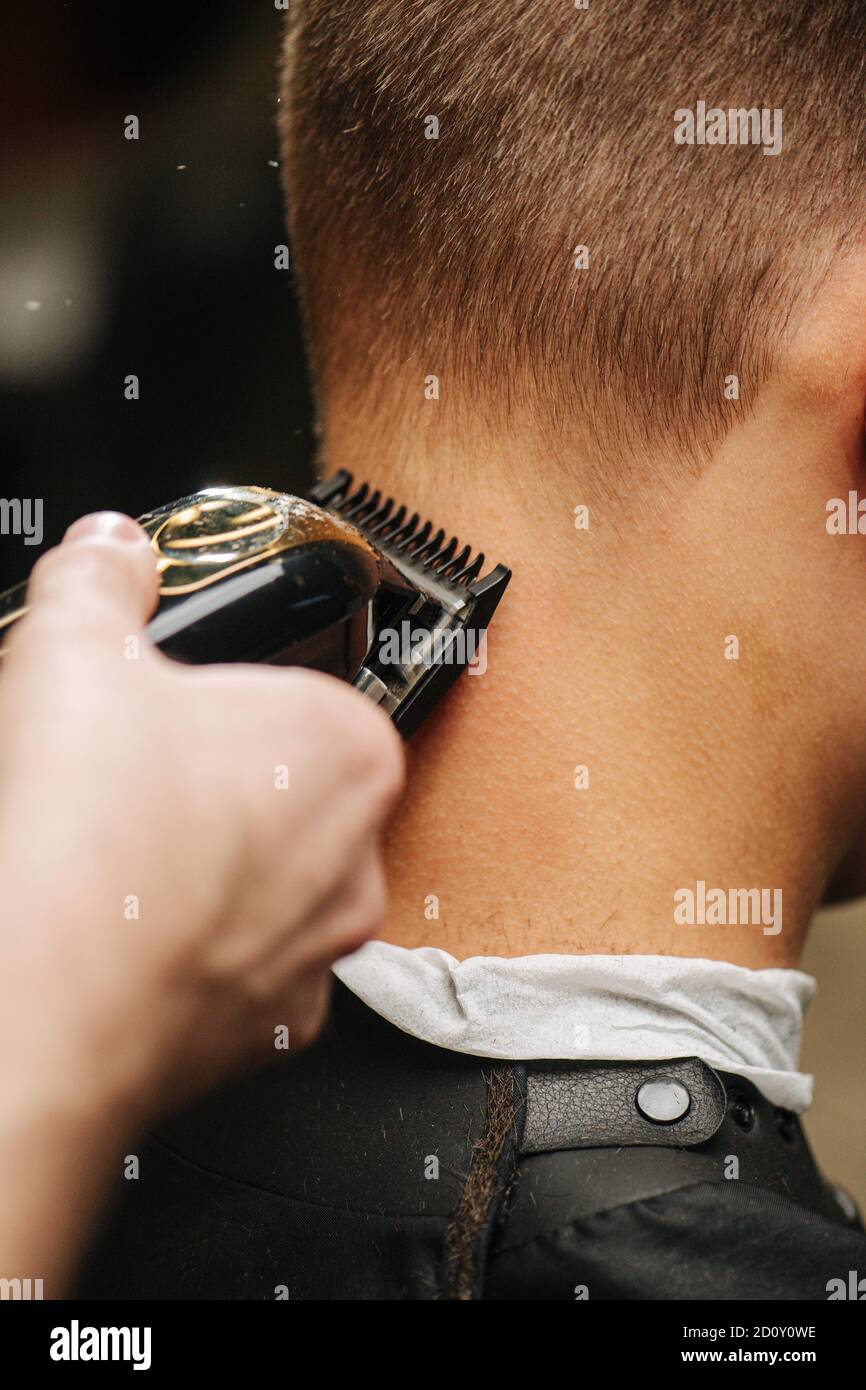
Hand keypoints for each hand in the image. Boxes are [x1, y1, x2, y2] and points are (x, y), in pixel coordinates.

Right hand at [0, 512, 403, 1118]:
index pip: (298, 690)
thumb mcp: (73, 652)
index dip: (217, 690)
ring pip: (263, 881)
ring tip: (108, 855)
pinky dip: (185, 946)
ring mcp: (318, 949)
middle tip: (120, 776)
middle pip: (282, 787)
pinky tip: (117, 929)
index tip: (158, 702)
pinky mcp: (271, 1026)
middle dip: (208, 777)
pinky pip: (234, 964)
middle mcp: (358, 853)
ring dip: (200, 864)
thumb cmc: (85, 837)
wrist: (42, 1014)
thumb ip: (101, 580)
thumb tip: (111, 549)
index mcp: (344, 746)